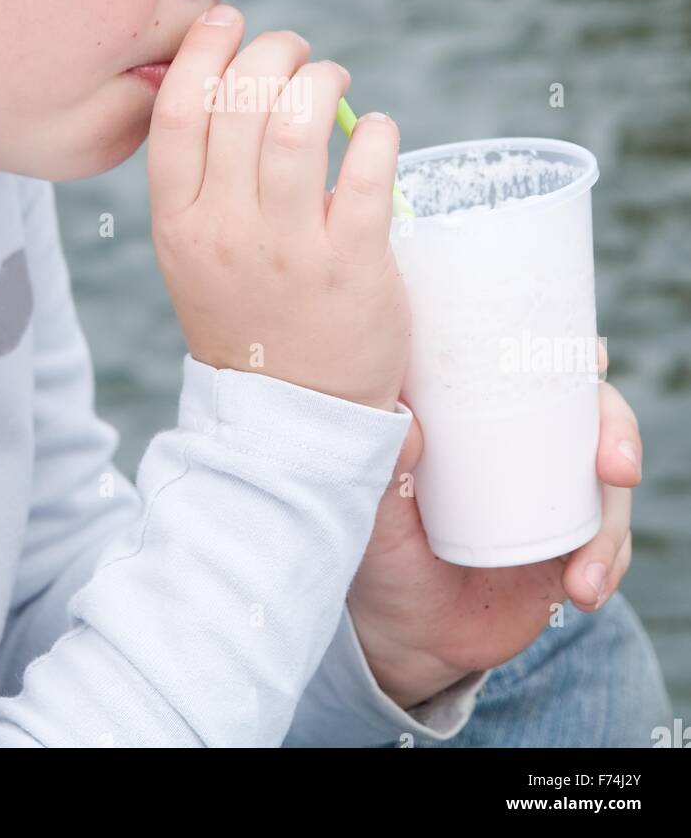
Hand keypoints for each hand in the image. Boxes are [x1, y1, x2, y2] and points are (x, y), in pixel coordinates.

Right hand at [147, 5, 409, 410]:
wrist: (292, 414)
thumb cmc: (246, 313)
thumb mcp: (193, 251)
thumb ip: (202, 178)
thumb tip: (232, 79)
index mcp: (178, 222)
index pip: (178, 112)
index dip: (203, 50)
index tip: (229, 22)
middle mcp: (226, 230)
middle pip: (242, 102)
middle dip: (275, 51)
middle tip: (297, 53)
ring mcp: (288, 249)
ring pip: (299, 124)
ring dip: (324, 79)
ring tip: (334, 82)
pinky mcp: (353, 265)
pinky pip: (367, 171)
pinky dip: (376, 132)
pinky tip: (376, 130)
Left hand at [348, 341, 639, 707]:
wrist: (408, 635)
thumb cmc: (382, 551)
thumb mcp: (371, 505)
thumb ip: (383, 464)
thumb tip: (405, 416)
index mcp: (482, 417)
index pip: (533, 369)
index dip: (570, 353)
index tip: (591, 360)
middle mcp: (526, 447)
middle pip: (591, 416)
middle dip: (617, 433)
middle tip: (615, 471)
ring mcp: (554, 497)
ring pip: (610, 486)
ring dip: (612, 524)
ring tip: (583, 575)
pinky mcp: (571, 549)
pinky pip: (611, 547)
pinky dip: (609, 566)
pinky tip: (585, 590)